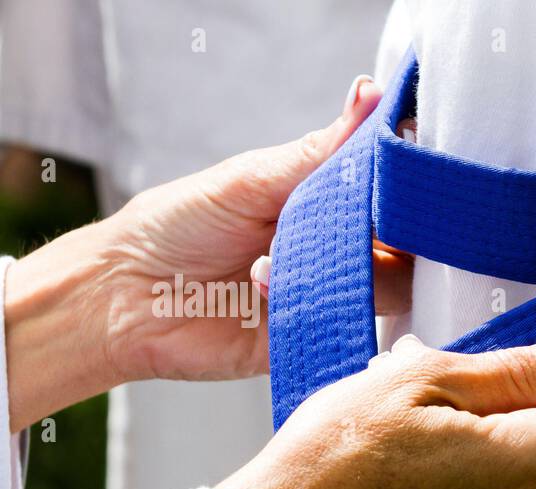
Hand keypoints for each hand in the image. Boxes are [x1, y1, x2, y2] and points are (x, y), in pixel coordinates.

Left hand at [3, 74, 410, 430]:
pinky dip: (314, 308)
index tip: (398, 187)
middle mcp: (335, 253)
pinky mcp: (312, 341)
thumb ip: (318, 153)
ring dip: (335, 272)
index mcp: (325, 205)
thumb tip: (368, 94)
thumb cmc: (177, 226)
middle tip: (335, 230)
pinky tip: (259, 291)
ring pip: (385, 294)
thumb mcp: (250, 179)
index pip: (390, 199)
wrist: (124, 297)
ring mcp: (327, 298)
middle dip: (380, 240)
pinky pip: (347, 331)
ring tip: (267, 264)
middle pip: (404, 252)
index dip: (403, 194)